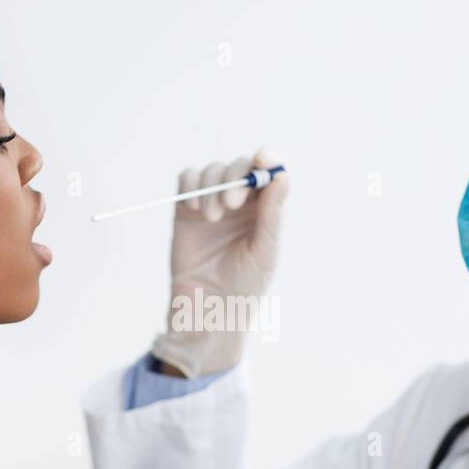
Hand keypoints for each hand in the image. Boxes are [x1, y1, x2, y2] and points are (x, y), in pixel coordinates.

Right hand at [150, 147, 288, 378]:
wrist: (209, 308)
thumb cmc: (245, 285)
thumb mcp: (265, 250)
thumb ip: (272, 214)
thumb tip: (282, 176)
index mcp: (265, 208)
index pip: (268, 171)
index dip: (266, 159)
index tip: (261, 160)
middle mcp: (240, 201)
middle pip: (239, 165)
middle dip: (236, 177)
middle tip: (233, 204)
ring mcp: (212, 203)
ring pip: (212, 170)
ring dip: (212, 187)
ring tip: (212, 218)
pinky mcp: (186, 210)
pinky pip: (187, 179)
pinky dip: (191, 186)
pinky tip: (197, 209)